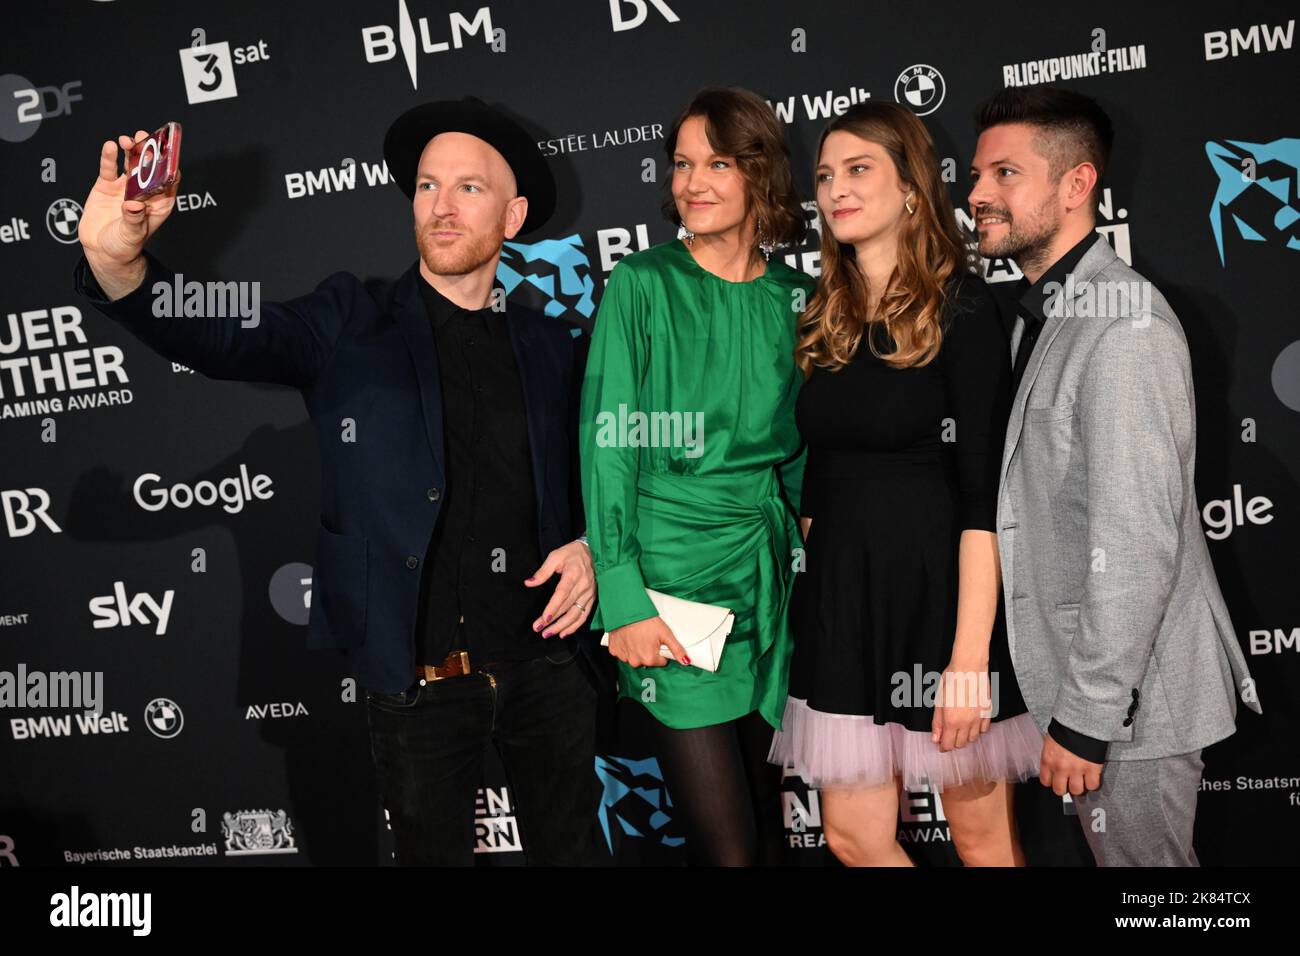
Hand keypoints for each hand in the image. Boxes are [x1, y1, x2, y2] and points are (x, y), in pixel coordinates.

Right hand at [79, 130, 180, 298]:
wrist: (102, 251)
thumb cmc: (124, 247)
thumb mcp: (131, 235)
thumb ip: (134, 220)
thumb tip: (134, 205)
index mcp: (158, 204)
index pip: (169, 182)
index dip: (170, 166)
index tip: (169, 151)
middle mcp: (143, 193)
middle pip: (149, 168)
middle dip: (149, 152)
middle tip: (145, 139)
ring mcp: (125, 187)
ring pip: (130, 164)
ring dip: (131, 150)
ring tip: (128, 140)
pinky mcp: (107, 186)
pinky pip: (109, 168)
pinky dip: (109, 157)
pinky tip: (110, 146)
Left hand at [525, 540, 594, 637]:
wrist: (594, 551)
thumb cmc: (573, 553)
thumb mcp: (555, 556)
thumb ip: (542, 571)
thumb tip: (529, 583)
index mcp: (573, 574)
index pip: (562, 594)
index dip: (553, 608)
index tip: (544, 618)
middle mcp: (583, 586)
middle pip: (566, 607)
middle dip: (552, 620)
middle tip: (538, 628)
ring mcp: (589, 594)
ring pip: (575, 615)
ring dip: (562, 627)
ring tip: (548, 633)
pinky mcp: (592, 598)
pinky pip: (584, 615)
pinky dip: (574, 626)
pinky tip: (564, 633)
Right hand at [606, 616, 688, 667]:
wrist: (626, 609)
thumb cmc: (646, 620)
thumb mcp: (666, 633)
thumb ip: (677, 649)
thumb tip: (686, 661)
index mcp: (649, 659)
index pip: (661, 661)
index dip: (661, 651)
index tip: (658, 641)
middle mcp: (635, 661)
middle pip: (646, 661)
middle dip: (648, 651)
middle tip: (648, 637)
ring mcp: (623, 656)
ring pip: (634, 657)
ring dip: (636, 649)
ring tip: (638, 636)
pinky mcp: (614, 650)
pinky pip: (622, 653)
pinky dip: (625, 647)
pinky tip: (628, 637)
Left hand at [931, 663, 992, 751]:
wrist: (969, 667)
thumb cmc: (951, 680)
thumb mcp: (938, 700)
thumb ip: (937, 722)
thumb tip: (935, 739)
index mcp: (951, 721)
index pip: (948, 745)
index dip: (943, 747)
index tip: (940, 745)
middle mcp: (966, 723)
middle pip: (961, 744)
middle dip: (953, 742)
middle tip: (948, 735)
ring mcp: (979, 719)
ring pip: (973, 739)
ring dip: (966, 737)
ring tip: (960, 728)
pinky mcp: (987, 713)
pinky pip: (984, 729)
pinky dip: (978, 730)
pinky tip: (972, 722)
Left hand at [1038, 733, 1103, 795]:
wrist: (1080, 721)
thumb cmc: (1064, 729)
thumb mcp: (1050, 743)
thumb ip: (1050, 757)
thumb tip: (1052, 767)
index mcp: (1048, 760)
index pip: (1046, 782)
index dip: (1052, 781)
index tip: (1057, 779)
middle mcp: (1060, 767)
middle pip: (1060, 790)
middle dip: (1065, 787)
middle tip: (1069, 782)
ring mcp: (1077, 769)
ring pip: (1077, 791)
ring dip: (1079, 786)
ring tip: (1081, 780)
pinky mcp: (1092, 768)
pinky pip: (1093, 785)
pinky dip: (1092, 783)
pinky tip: (1091, 777)